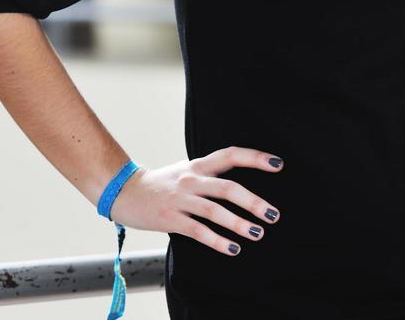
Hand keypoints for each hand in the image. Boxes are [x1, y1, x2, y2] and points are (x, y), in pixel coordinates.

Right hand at [108, 146, 283, 255]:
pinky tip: (233, 248)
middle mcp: (192, 179)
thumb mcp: (186, 171)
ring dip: (239, 223)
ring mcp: (181, 199)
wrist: (125, 191)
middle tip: (273, 214)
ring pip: (215, 211)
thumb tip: (240, 185)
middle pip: (228, 187)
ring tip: (258, 233)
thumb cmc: (162, 184)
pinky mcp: (170, 219)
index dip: (255, 157)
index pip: (231, 155)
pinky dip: (217, 241)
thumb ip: (210, 175)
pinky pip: (198, 231)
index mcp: (198, 165)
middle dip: (253, 201)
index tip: (278, 164)